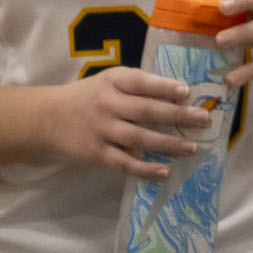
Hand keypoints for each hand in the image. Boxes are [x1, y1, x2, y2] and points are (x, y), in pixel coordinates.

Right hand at [26, 68, 212, 179]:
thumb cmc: (91, 96)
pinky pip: (124, 162)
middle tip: (204, 120)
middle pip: (146, 111)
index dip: (163, 87)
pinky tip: (165, 172)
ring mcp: (101, 129)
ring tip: (192, 148)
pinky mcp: (96, 152)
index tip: (186, 92)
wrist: (47, 117)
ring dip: (168, 144)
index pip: (141, 82)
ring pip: (139, 138)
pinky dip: (145, 169)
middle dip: (178, 116)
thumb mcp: (111, 81)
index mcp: (114, 82)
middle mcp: (108, 104)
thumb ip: (140, 85)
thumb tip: (183, 94)